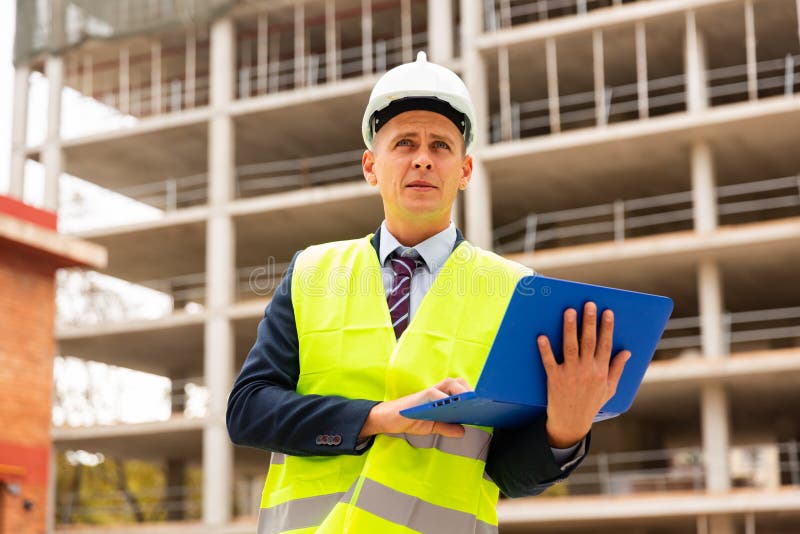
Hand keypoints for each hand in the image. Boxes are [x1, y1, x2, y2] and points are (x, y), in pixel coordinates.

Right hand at [358, 378, 471, 438]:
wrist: (386, 418)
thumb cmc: (408, 418)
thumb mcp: (431, 426)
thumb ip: (446, 427)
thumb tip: (462, 431)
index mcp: (440, 396)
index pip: (458, 388)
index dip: (471, 392)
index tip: (483, 401)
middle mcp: (435, 391)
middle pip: (456, 382)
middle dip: (468, 389)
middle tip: (478, 401)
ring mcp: (428, 393)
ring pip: (448, 384)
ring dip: (460, 391)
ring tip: (469, 401)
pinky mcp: (420, 397)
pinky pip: (434, 394)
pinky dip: (444, 399)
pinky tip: (452, 406)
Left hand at [538, 302, 630, 447]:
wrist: (571, 423)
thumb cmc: (591, 404)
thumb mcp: (609, 389)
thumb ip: (617, 369)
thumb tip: (627, 352)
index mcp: (601, 372)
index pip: (605, 345)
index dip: (607, 328)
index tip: (607, 312)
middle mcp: (587, 371)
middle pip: (589, 342)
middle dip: (589, 322)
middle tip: (588, 304)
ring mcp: (570, 374)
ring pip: (570, 347)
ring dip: (569, 328)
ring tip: (569, 311)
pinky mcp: (554, 379)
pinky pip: (549, 361)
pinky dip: (545, 349)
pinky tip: (542, 336)